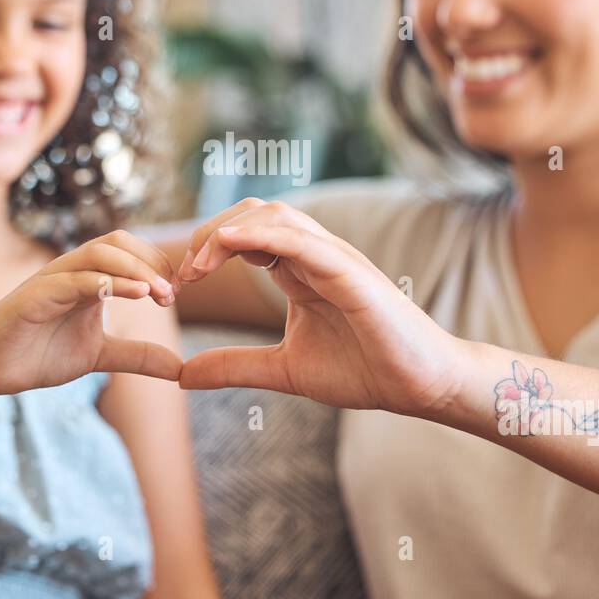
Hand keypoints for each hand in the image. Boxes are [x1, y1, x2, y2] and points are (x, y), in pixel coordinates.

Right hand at [0, 230, 182, 396]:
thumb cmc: (39, 354)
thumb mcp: (99, 355)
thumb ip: (137, 356)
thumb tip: (179, 368)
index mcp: (87, 278)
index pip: (129, 251)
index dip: (156, 266)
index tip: (175, 295)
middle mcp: (71, 271)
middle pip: (117, 241)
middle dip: (150, 262)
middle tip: (171, 294)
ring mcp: (51, 280)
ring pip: (98, 253)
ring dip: (134, 269)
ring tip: (158, 294)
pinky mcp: (33, 297)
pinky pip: (72, 279)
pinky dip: (105, 283)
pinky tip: (130, 295)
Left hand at [174, 198, 461, 416]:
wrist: (419, 385)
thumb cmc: (364, 370)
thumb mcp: (283, 370)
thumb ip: (235, 366)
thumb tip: (182, 375)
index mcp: (299, 270)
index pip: (244, 235)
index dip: (206, 251)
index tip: (179, 285)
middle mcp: (314, 254)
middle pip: (251, 213)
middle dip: (208, 234)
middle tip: (182, 275)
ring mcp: (333, 258)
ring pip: (273, 215)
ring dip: (227, 232)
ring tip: (198, 266)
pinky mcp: (350, 270)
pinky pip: (300, 239)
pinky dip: (261, 235)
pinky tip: (228, 245)